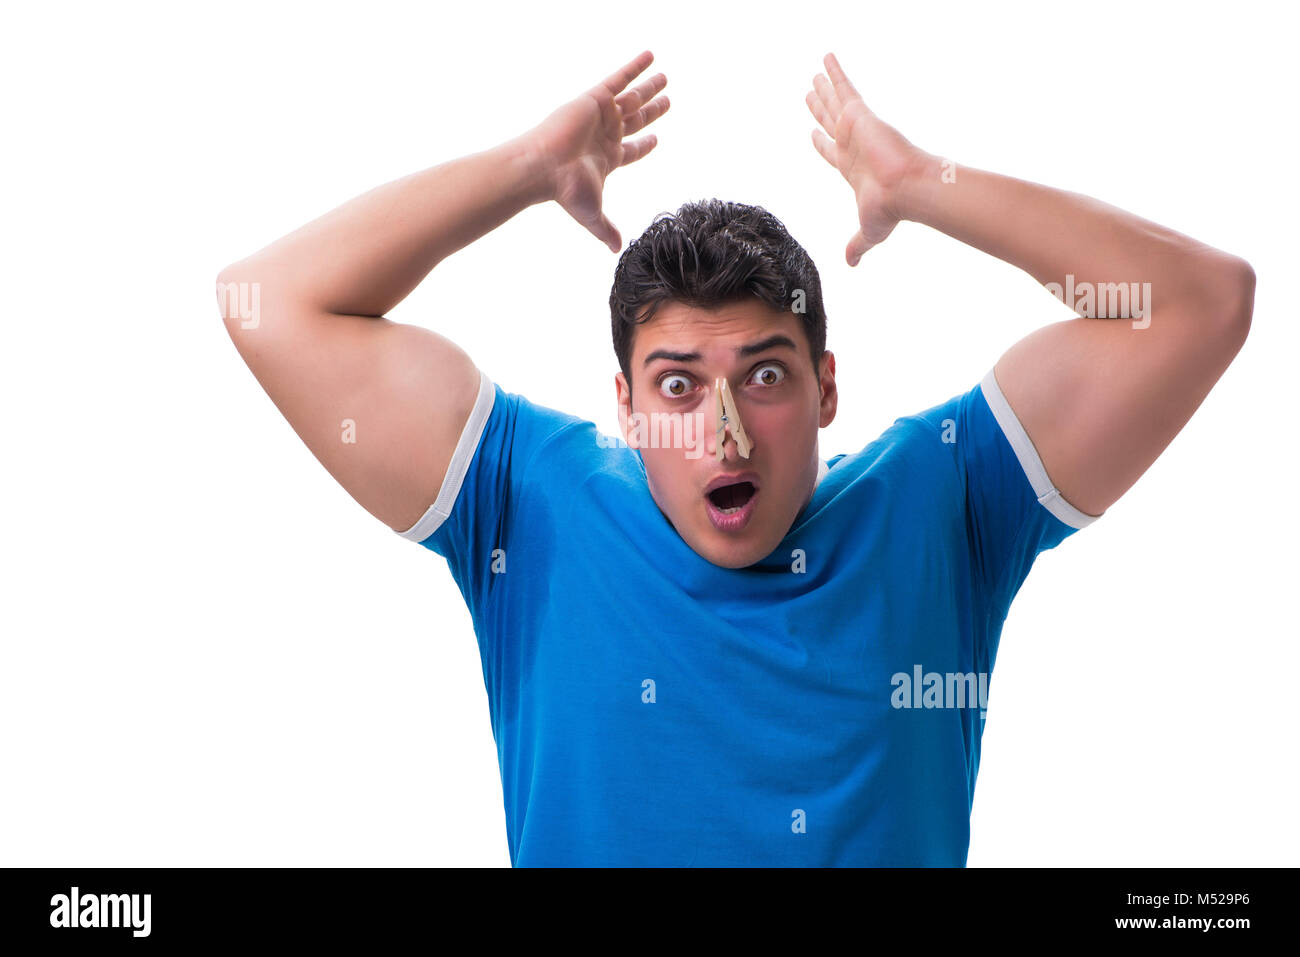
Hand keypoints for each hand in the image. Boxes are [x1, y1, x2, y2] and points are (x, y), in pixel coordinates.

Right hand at [526, 50, 668, 252]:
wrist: (543, 167)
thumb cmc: (565, 190)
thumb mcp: (593, 214)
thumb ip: (606, 229)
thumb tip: (616, 250)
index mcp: (607, 159)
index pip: (631, 150)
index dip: (644, 146)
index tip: (656, 141)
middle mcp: (606, 135)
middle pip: (636, 120)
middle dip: (652, 112)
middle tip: (668, 102)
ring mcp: (601, 116)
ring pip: (632, 98)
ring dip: (649, 88)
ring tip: (665, 78)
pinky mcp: (594, 99)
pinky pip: (619, 79)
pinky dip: (635, 67)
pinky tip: (651, 56)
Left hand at [806, 52, 925, 265]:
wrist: (907, 190)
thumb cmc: (891, 210)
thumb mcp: (868, 231)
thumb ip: (857, 245)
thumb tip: (851, 264)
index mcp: (852, 169)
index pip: (832, 152)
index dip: (821, 143)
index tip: (813, 133)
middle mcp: (853, 146)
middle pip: (831, 123)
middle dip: (820, 110)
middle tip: (809, 95)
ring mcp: (856, 129)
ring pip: (834, 104)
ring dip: (824, 89)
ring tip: (814, 76)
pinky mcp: (861, 116)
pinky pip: (844, 88)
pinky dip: (835, 72)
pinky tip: (825, 59)